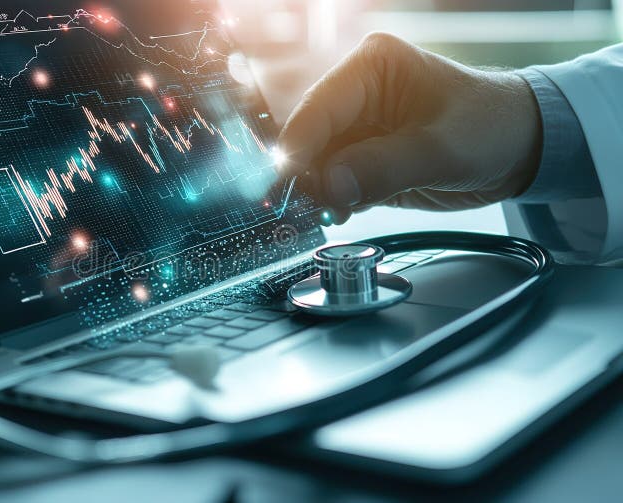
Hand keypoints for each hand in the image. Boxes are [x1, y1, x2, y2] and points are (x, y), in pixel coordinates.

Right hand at [278, 33, 541, 225]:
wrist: (522, 149)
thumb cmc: (492, 127)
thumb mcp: (441, 149)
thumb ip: (383, 167)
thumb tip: (331, 187)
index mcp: (372, 68)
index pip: (318, 108)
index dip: (298, 148)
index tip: (286, 184)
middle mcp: (358, 95)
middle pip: (311, 139)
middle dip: (307, 176)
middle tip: (303, 209)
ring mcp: (360, 130)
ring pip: (319, 166)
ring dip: (319, 193)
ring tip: (330, 214)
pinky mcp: (365, 161)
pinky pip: (336, 183)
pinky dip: (335, 202)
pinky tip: (343, 214)